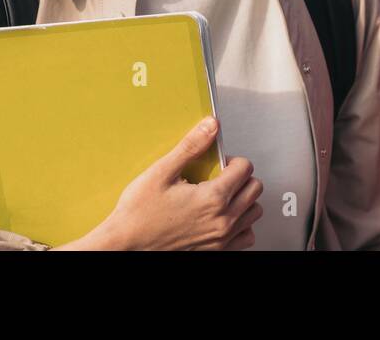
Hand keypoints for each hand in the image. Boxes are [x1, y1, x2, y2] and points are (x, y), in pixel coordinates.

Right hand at [57, 117, 262, 250]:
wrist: (125, 246)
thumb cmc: (137, 214)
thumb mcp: (161, 172)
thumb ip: (191, 147)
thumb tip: (211, 126)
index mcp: (212, 198)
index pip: (246, 168)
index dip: (233, 160)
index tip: (220, 163)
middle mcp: (222, 220)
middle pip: (255, 188)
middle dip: (242, 177)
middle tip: (222, 176)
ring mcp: (221, 239)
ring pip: (254, 213)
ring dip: (245, 200)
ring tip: (224, 196)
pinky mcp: (217, 252)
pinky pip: (246, 237)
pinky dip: (241, 225)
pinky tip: (224, 217)